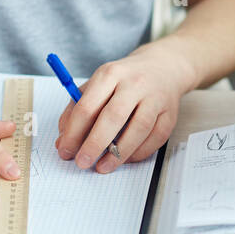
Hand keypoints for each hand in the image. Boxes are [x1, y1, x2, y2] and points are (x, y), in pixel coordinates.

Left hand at [55, 49, 188, 172]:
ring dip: (119, 153)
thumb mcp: (97, 85)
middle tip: (82, 162)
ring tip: (103, 166)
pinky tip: (125, 159)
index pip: (88, 105)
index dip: (73, 132)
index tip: (65, 150)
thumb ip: (76, 110)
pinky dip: (139, 152)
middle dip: (95, 144)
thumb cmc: (124, 80)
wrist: (162, 67)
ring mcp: (155, 97)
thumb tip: (63, 142)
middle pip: (114, 116)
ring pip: (139, 128)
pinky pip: (156, 137)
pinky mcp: (170, 113)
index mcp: (110, 74)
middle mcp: (134, 83)